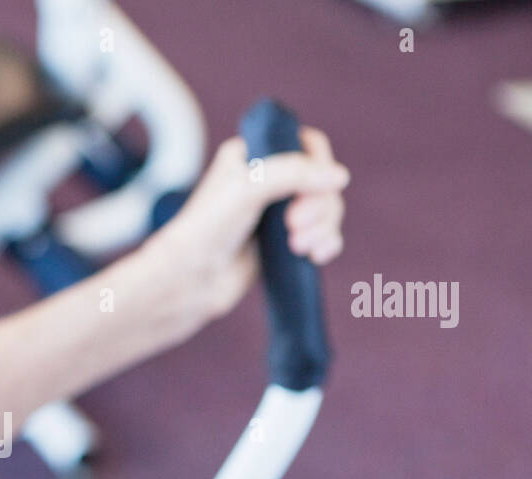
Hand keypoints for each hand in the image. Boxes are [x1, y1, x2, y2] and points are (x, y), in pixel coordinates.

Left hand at [134, 127, 348, 334]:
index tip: (307, 192)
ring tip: (300, 247)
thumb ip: (294, 173)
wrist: (190, 280)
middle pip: (323, 180)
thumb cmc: (208, 229)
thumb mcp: (249, 188)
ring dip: (324, 226)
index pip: (307, 146)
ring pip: (327, 209)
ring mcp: (277, 212)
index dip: (317, 167)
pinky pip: (324, 235)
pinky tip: (317, 256)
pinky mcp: (284, 242)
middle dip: (319, 204)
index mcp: (253, 154)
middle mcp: (267, 180)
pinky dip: (327, 243)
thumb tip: (341, 176)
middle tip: (294, 227)